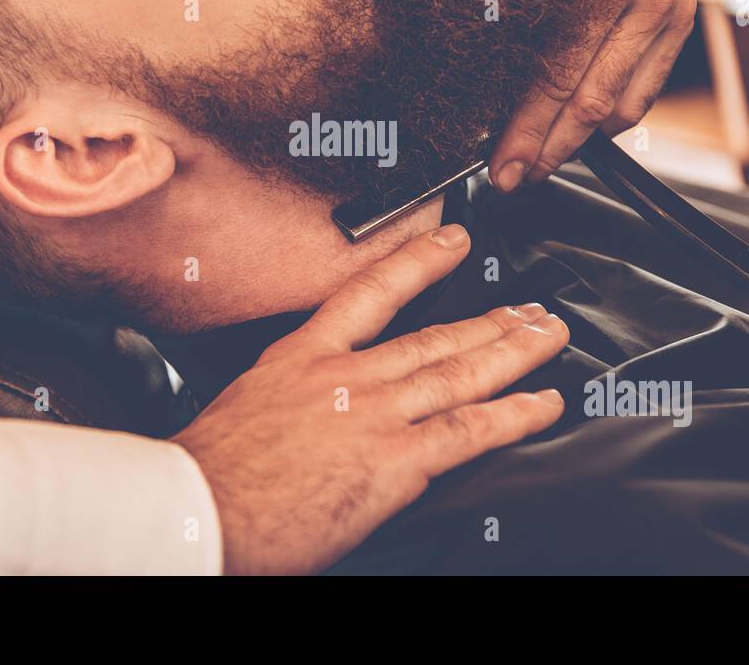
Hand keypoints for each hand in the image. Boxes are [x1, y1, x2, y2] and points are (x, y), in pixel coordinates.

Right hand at [172, 224, 567, 573]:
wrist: (199, 507)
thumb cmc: (213, 471)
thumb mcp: (248, 404)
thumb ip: (295, 395)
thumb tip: (319, 407)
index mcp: (303, 356)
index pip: (371, 293)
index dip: (419, 262)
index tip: (453, 241)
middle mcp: (346, 376)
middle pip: (433, 336)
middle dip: (490, 320)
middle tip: (530, 309)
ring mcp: (374, 414)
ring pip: (460, 374)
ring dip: (514, 354)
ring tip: (549, 340)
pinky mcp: (394, 461)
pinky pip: (469, 431)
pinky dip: (514, 417)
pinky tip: (543, 406)